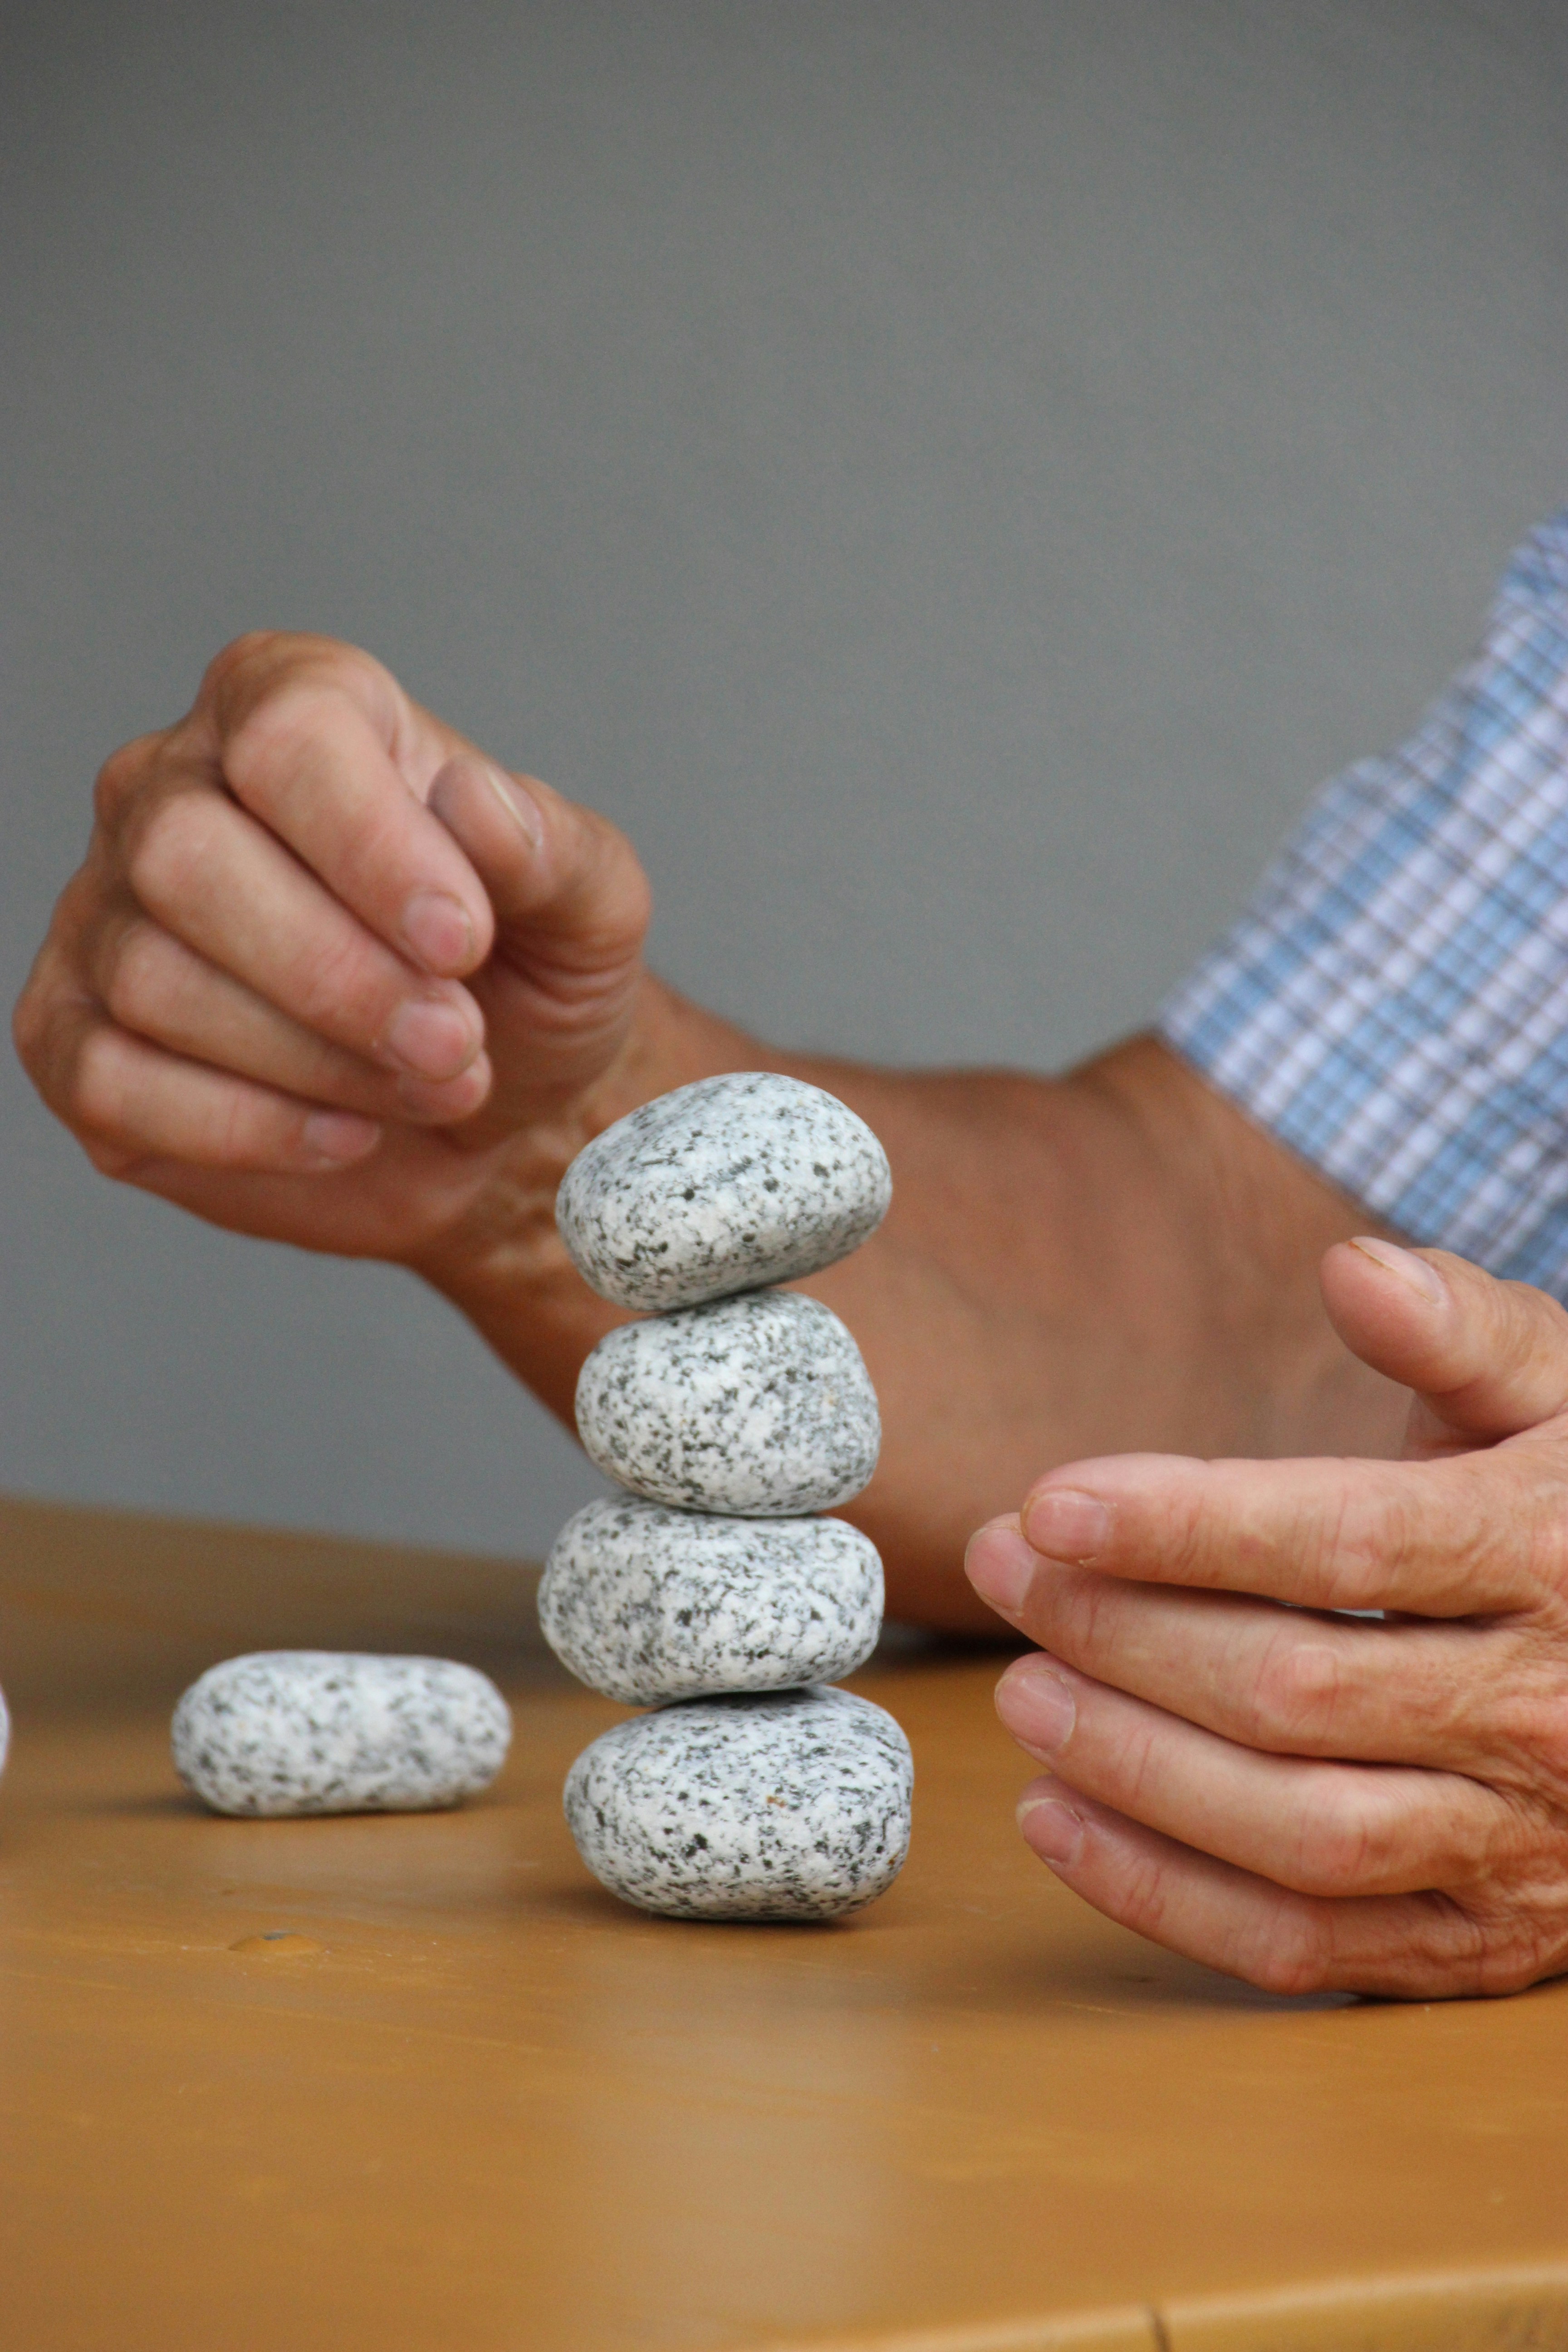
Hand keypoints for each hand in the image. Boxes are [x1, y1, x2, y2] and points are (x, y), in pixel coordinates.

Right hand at [14, 633, 656, 1272]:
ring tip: (425, 1084)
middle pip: (187, 858)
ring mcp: (106, 914)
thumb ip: (553, 848)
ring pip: (156, 980)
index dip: (374, 848)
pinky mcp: (74, 1038)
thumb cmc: (521, 979)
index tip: (465, 942)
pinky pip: (110, 1080)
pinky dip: (246, 1127)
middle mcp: (169, 789)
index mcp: (291, 705)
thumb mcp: (590, 909)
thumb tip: (476, 806)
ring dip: (316, 1061)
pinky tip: (343, 1132)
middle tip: (454, 1043)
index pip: (288, 737)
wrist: (483, 1105)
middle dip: (340, 977)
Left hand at [965, 1238, 1567, 1997]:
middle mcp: (1543, 1715)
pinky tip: (1058, 1823)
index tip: (1048, 1502)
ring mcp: (1518, 1845)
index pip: (1344, 1544)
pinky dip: (1170, 1901)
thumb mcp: (1564, 1395)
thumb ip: (1461, 1328)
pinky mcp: (1482, 1940)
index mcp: (1551, 1557)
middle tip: (1003, 1572)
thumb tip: (1351, 1266)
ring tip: (1016, 1693)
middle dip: (1123, 1632)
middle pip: (1295, 1689)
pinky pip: (1311, 1950)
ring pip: (1297, 1833)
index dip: (1183, 1525)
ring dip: (1132, 1768)